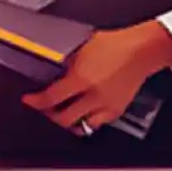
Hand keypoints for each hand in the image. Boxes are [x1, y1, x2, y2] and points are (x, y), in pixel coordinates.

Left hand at [22, 22, 171, 134]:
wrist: (142, 50)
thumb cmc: (115, 44)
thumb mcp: (82, 48)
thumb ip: (67, 63)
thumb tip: (55, 72)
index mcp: (81, 78)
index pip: (51, 98)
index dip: (35, 102)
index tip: (29, 101)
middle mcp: (93, 96)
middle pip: (63, 119)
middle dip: (49, 115)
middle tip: (43, 109)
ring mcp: (106, 105)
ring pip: (80, 126)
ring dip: (67, 122)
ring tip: (61, 113)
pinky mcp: (116, 110)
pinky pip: (96, 124)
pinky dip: (85, 122)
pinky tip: (80, 115)